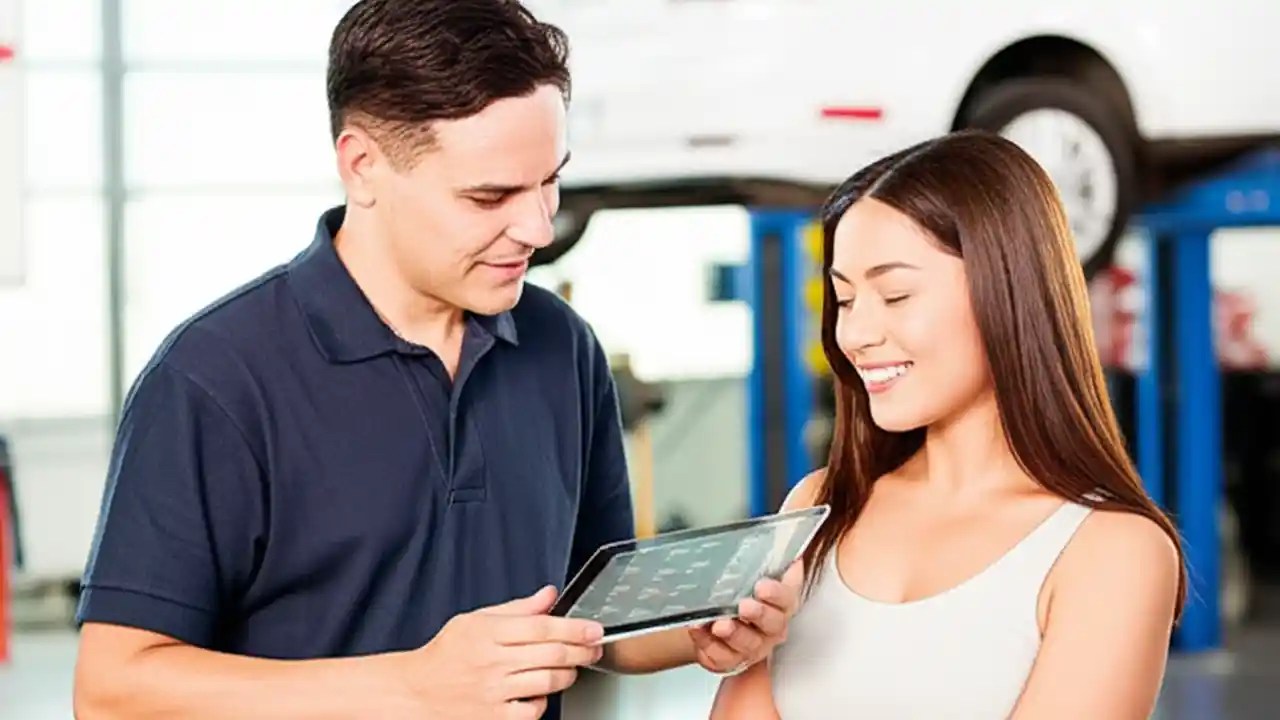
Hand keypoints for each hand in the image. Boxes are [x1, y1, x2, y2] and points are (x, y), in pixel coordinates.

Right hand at [397, 585, 604, 718]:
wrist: (417, 691)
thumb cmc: (447, 653)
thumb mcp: (476, 619)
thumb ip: (518, 608)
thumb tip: (549, 594)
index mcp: (488, 632)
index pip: (541, 626)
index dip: (574, 627)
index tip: (594, 629)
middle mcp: (492, 661)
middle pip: (551, 654)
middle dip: (582, 650)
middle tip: (595, 647)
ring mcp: (493, 691)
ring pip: (547, 682)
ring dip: (568, 674)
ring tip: (572, 667)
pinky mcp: (494, 716)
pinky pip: (532, 710)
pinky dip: (544, 701)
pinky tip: (542, 691)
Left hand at [689, 560, 803, 674]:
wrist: (715, 621)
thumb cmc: (739, 594)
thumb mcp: (751, 573)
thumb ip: (765, 558)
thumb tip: (779, 542)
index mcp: (781, 604)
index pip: (787, 598)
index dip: (778, 593)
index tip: (763, 586)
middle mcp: (771, 629)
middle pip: (772, 624)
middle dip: (759, 614)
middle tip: (745, 606)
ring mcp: (752, 647)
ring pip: (747, 644)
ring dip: (734, 633)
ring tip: (720, 624)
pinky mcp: (729, 660)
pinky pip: (720, 655)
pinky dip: (706, 642)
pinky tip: (698, 629)